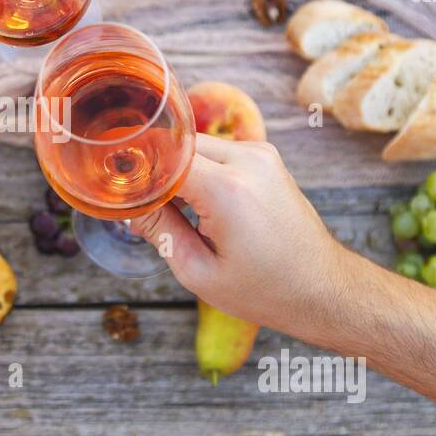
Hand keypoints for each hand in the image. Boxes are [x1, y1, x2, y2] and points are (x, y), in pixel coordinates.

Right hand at [133, 135, 343, 336]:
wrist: (323, 288)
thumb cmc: (266, 289)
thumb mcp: (199, 271)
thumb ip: (159, 231)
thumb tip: (127, 207)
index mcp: (228, 190)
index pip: (162, 157)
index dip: (133, 168)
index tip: (112, 184)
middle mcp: (248, 160)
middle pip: (177, 145)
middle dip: (153, 169)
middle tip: (135, 202)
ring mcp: (261, 155)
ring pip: (196, 145)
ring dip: (176, 170)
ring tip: (168, 210)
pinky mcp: (266, 158)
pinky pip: (218, 152)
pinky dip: (199, 170)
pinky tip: (194, 204)